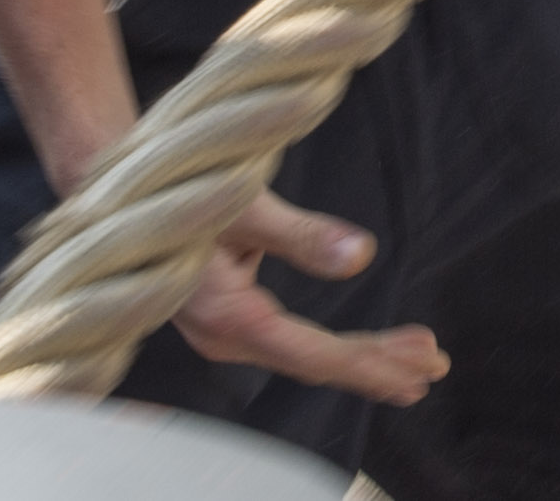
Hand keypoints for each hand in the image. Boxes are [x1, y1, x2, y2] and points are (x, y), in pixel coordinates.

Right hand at [166, 190, 447, 404]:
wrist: (122, 194)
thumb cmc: (182, 191)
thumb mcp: (245, 204)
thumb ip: (303, 234)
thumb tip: (365, 254)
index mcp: (227, 315)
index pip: (311, 353)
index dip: (369, 361)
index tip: (421, 364)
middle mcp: (224, 336)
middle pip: (314, 362)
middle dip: (378, 366)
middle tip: (436, 368)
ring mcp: (225, 332)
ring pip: (306, 355)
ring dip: (364, 357)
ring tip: (420, 360)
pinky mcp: (230, 320)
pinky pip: (293, 342)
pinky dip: (337, 346)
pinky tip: (370, 346)